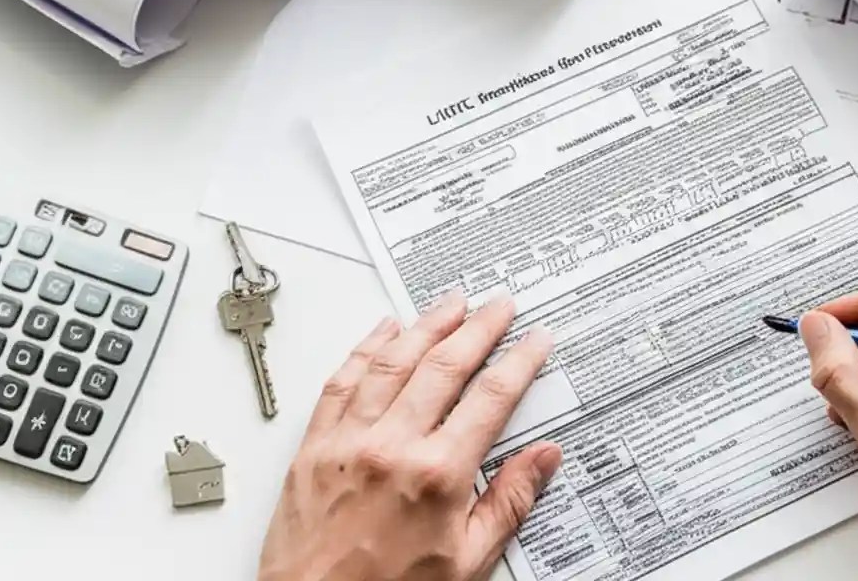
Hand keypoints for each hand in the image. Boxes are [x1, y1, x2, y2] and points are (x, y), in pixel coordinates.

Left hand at [259, 291, 561, 580]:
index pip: (491, 398)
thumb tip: (544, 459)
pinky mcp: (314, 446)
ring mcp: (349, 441)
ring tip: (451, 303)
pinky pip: (342, 380)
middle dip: (479, 328)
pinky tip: (383, 330)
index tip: (535, 340)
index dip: (519, 361)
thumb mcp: (467, 561)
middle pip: (445, 366)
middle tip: (499, 306)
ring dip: (426, 325)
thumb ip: (509, 503)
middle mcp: (392, 447)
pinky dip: (365, 348)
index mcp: (438, 475)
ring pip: (393, 361)